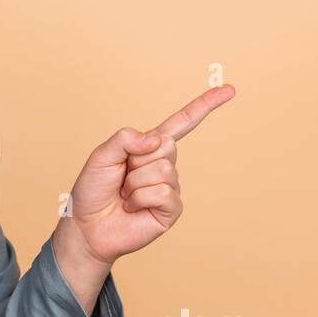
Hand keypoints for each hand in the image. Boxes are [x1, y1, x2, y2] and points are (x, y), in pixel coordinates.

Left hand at [55, 85, 235, 274]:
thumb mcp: (101, 156)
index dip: (205, 106)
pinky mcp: (172, 209)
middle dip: (137, 160)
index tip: (229, 90)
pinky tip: (133, 208)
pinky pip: (164, 193)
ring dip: (135, 183)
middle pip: (166, 145)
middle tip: (122, 177)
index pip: (182, 123)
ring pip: (163, 170)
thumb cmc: (92, 190)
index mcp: (149, 147)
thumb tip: (156, 138)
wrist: (87, 227)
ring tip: (125, 195)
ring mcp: (170, 187)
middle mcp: (164, 165)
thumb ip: (124, 139)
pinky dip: (141, 199)